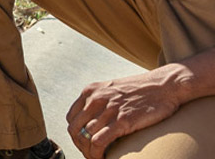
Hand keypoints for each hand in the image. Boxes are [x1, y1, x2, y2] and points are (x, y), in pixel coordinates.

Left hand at [66, 66, 184, 158]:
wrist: (165, 85)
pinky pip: (99, 142)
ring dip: (89, 152)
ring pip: (85, 137)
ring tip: (97, 158)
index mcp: (90, 91)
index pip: (71, 118)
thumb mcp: (112, 90)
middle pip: (75, 130)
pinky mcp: (123, 121)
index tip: (85, 144)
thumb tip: (93, 120)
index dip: (76, 135)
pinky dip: (97, 154)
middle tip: (90, 155)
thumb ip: (100, 101)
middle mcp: (95, 99)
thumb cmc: (142, 90)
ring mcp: (109, 110)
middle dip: (80, 146)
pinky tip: (103, 158)